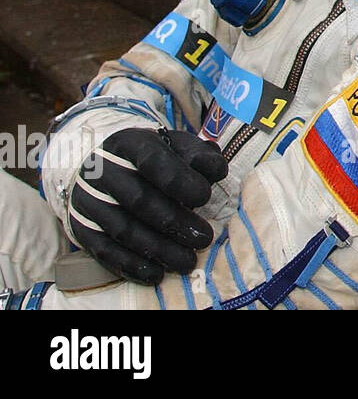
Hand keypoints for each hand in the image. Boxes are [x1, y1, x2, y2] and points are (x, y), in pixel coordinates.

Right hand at [68, 127, 227, 284]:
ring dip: (158, 249)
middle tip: (203, 238)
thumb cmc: (154, 160)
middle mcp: (102, 169)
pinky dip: (132, 265)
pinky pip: (105, 250)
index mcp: (129, 143)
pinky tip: (155, 273)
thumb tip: (216, 171)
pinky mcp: (80, 226)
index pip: (153, 160)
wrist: (105, 168)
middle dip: (175, 222)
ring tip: (187, 261)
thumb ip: (199, 156)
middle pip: (139, 200)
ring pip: (123, 229)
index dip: (180, 180)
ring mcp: (87, 199)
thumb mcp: (176, 147)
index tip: (205, 197)